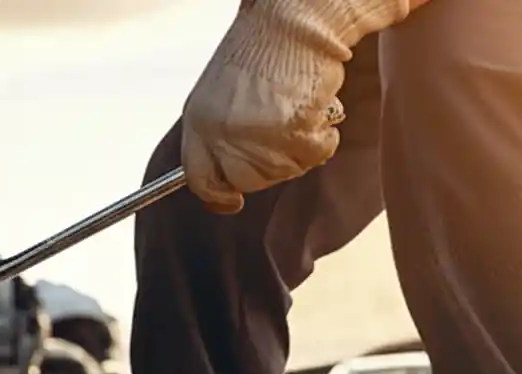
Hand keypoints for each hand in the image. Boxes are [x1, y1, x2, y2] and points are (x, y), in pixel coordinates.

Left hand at [181, 0, 419, 213]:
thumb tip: (230, 176)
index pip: (198, 176)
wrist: (294, 22)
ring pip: (282, 172)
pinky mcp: (290, 132)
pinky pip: (313, 155)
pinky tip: (317, 108)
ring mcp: (254, 135)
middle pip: (246, 181)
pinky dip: (323, 138)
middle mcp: (220, 131)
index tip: (229, 203)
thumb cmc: (266, 49)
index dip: (216, 195)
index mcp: (198, 120)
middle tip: (281, 133)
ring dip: (298, 148)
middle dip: (268, 166)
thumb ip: (222, 134)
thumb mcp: (226, 96)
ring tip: (298, 108)